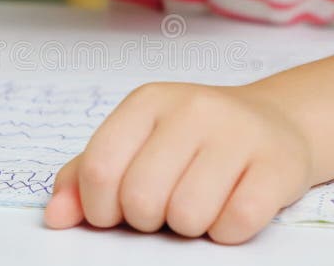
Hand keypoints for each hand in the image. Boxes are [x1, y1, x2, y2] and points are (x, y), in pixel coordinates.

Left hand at [44, 82, 312, 243]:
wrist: (273, 122)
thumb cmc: (192, 141)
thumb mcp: (136, 144)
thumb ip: (87, 177)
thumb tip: (56, 217)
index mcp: (148, 102)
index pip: (99, 169)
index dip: (99, 208)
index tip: (116, 210)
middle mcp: (193, 108)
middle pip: (140, 198)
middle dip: (147, 219)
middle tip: (165, 204)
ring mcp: (238, 132)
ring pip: (188, 216)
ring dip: (189, 226)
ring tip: (201, 201)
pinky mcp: (277, 163)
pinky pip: (235, 224)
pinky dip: (227, 231)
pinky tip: (232, 205)